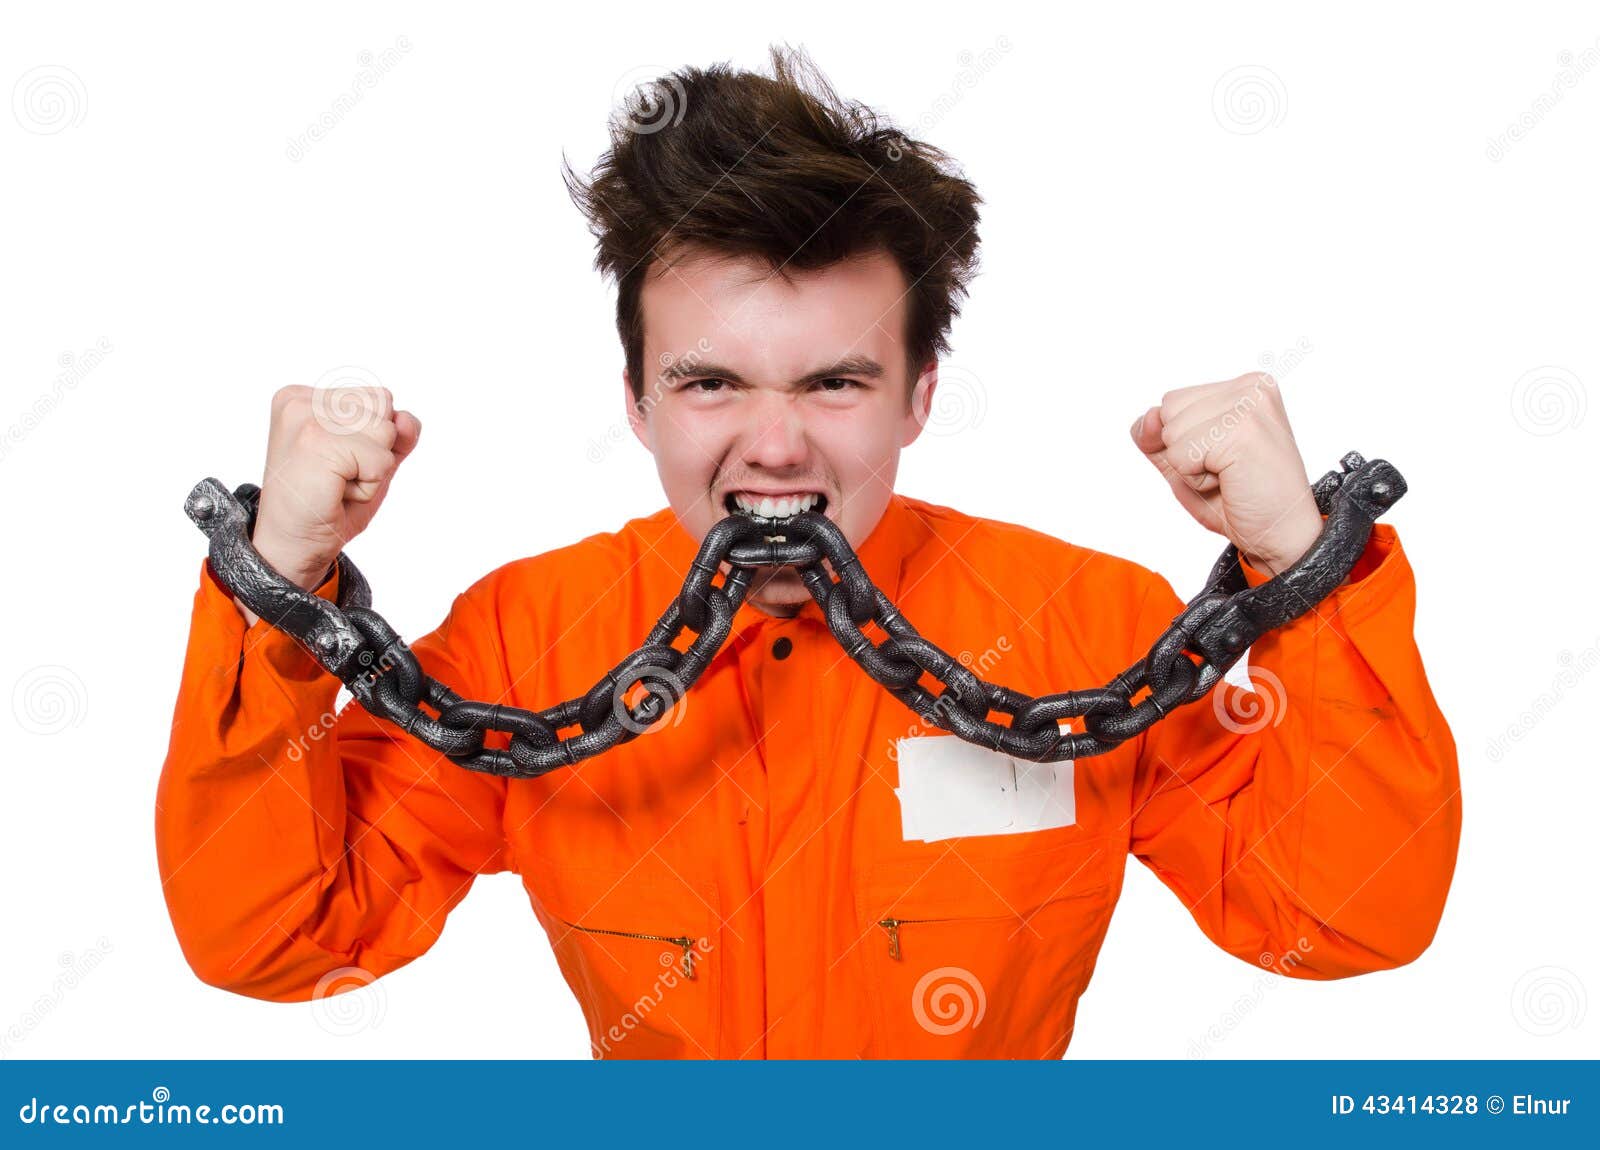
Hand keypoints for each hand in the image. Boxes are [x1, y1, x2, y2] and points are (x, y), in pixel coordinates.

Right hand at [235, 384, 420, 625]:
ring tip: (335, 484)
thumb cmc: (328, 504)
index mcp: (305, 398)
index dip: (373, 440)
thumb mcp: (372, 460)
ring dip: (372, 470)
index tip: (336, 463)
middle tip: (336, 477)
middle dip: (374, 451)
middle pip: (384, 409)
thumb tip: (406, 420)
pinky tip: (335, 494)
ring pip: (386, 432)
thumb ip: (396, 434)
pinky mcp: (315, 442)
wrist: (294, 545)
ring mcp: (305, 419)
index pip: (379, 398)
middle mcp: (300, 402)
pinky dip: (368, 486)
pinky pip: (380, 460)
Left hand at [1130, 372, 1321, 576]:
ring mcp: (1249, 405)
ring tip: (1230, 475)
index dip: (1183, 440)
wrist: (1281, 535)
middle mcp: (1251, 386)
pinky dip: (1196, 479)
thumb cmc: (1239, 499)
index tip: (1224, 458)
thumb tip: (1147, 416)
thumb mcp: (1184, 462)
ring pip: (1171, 432)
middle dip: (1184, 450)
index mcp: (1244, 386)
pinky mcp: (1243, 430)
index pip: (1172, 401)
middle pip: (1168, 410)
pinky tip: (1231, 482)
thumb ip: (1156, 437)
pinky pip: (1180, 454)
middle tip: (1227, 470)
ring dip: (1191, 467)